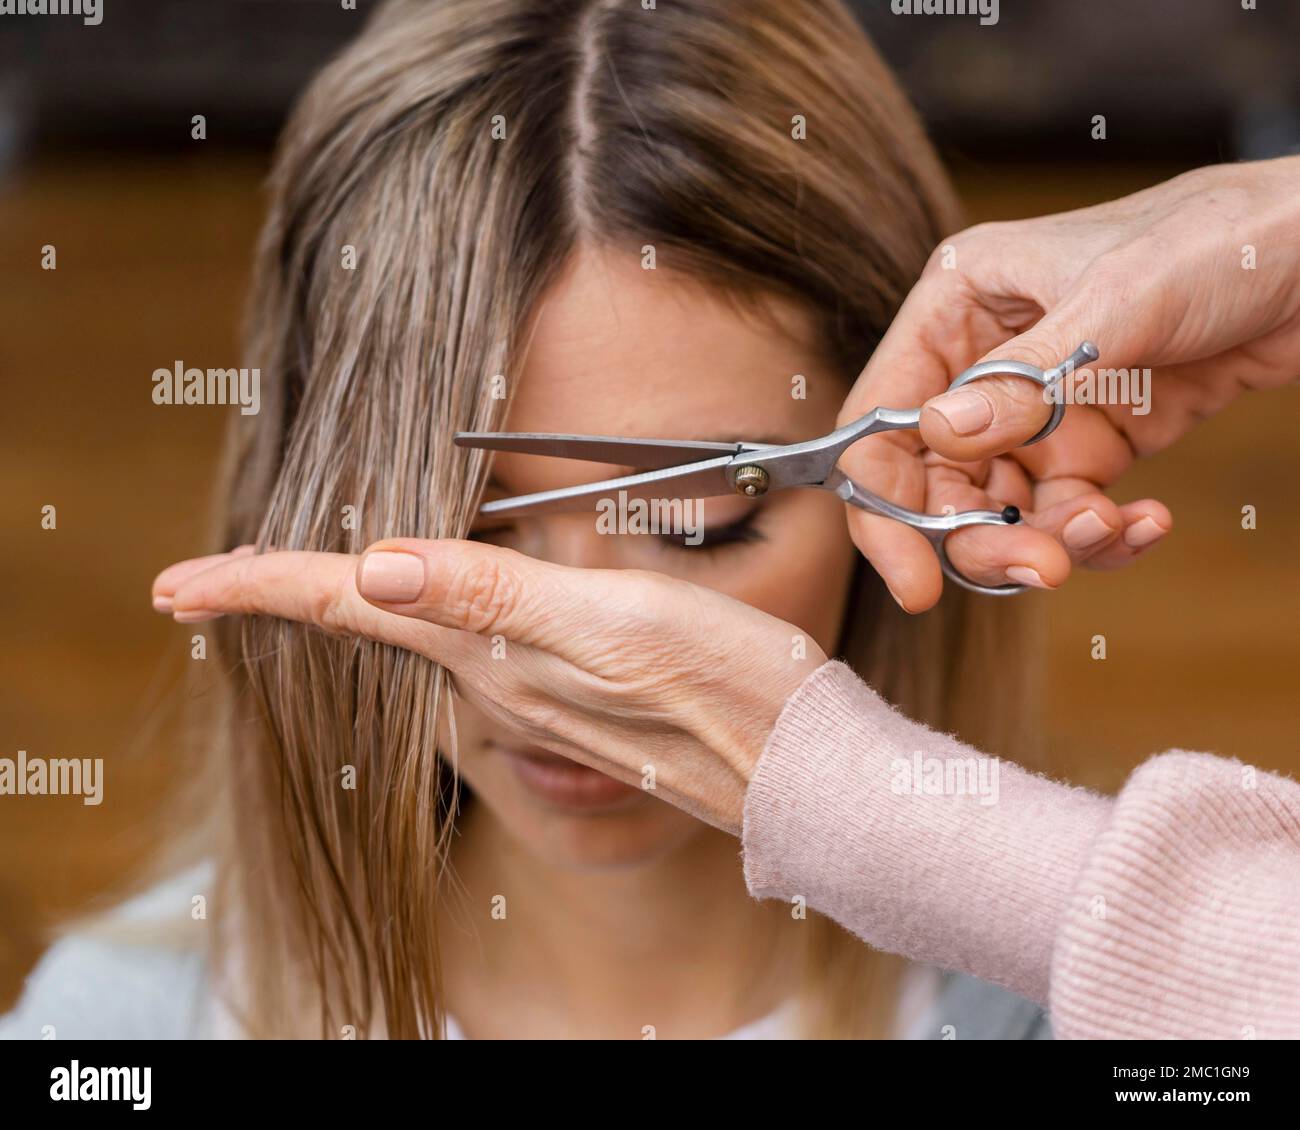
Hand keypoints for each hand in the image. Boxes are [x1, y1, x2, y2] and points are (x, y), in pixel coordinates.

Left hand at [152, 540, 826, 834]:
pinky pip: (464, 649)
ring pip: (408, 640)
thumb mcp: (612, 627)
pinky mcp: (576, 693)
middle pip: (363, 628)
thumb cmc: (726, 691)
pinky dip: (417, 620)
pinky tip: (423, 606)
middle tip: (212, 579)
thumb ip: (493, 598)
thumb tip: (373, 569)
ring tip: (289, 580)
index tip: (174, 584)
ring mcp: (535, 692)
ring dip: (341, 607)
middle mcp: (498, 679)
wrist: (802, 771)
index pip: (352, 607)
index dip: (261, 586)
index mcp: (494, 652)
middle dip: (284, 597)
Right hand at [842, 156, 1299, 610]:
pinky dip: (1103, 534)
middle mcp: (985, 362)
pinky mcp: (1095, 440)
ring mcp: (1040, 407)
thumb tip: (938, 437)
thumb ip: (1023, 377)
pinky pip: (1071, 512)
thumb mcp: (1117, 302)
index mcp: (960, 305)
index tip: (912, 579)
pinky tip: (1148, 521)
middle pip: (938, 481)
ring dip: (1050, 542)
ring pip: (1004, 510)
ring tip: (1108, 532)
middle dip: (981, 538)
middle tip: (1039, 571)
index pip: (883, 417)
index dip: (883, 503)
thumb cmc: (1220, 238)